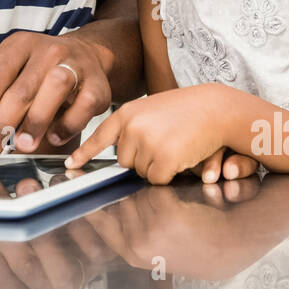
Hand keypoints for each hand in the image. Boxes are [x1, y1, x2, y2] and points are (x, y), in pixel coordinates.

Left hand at [0, 30, 111, 169]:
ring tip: (19, 147)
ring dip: (37, 119)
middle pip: (22, 88)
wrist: (84, 56)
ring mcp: (76, 65)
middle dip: (1, 125)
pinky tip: (54, 139)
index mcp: (19, 45)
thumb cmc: (32, 68)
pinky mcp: (98, 85)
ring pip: (56, 88)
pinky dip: (70, 123)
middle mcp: (47, 50)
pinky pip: (85, 104)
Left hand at [66, 83, 257, 184]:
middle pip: (124, 162)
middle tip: (165, 143)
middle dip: (142, 160)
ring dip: (157, 166)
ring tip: (175, 145)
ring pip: (141, 172)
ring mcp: (146, 142)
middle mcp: (131, 127)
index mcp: (127, 113)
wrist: (217, 108)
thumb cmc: (189, 110)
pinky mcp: (162, 158)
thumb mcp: (153, 110)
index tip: (71, 164)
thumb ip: (134, 128)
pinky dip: (169, 174)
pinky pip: (157, 180)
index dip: (84, 153)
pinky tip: (181, 156)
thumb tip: (121, 153)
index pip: (100, 136)